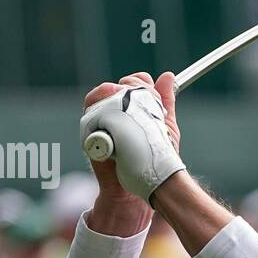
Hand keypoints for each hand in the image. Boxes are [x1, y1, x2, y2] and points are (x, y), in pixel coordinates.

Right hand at [80, 71, 184, 202]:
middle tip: (144, 101)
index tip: (153, 92)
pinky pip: (89, 115)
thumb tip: (168, 76)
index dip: (140, 82)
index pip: (131, 82)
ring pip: (99, 96)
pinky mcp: (92, 134)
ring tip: (132, 112)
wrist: (143, 181)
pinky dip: (101, 113)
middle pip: (115, 85)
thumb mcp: (163, 124)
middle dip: (129, 89)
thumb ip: (165, 101)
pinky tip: (118, 121)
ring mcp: (101, 121)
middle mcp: (113, 111)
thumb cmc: (152, 154)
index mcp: (130, 106)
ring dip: (115, 98)